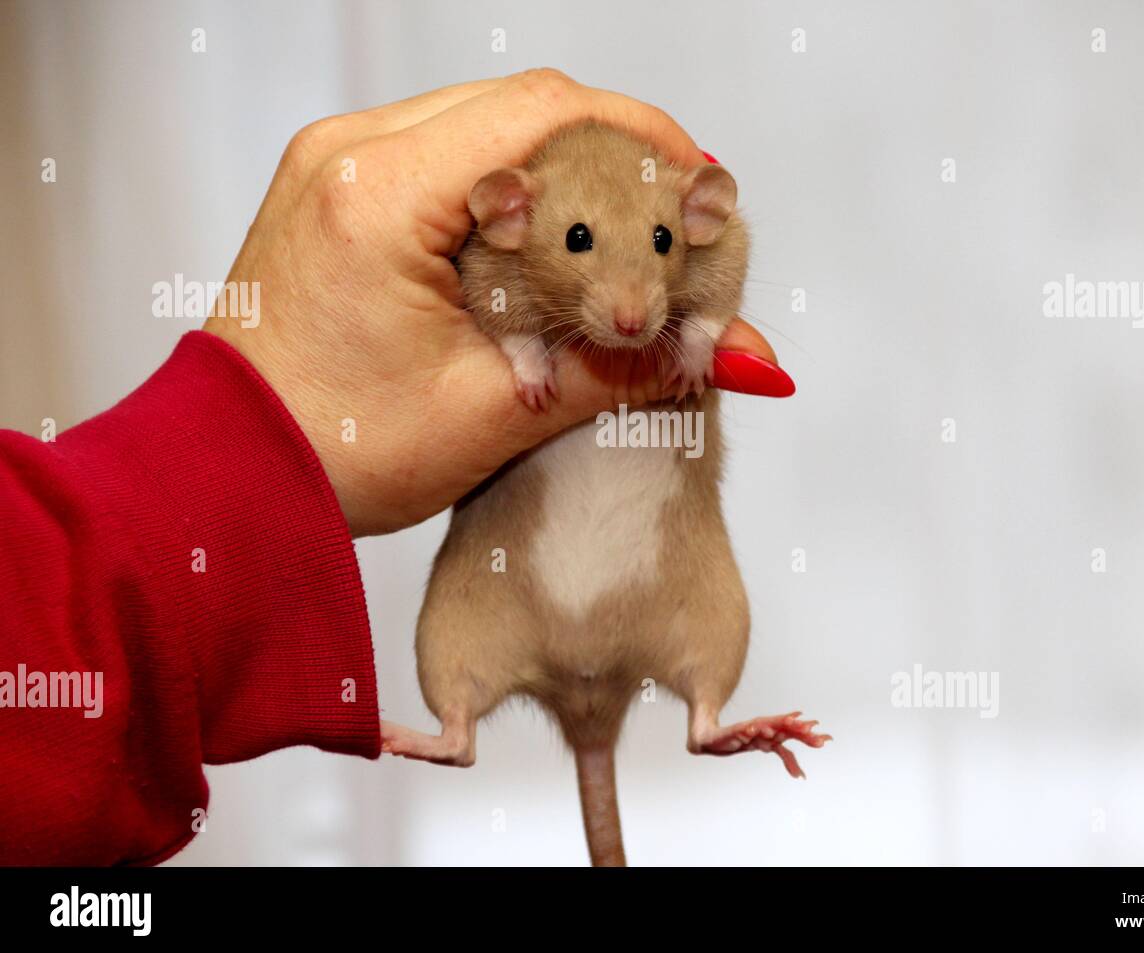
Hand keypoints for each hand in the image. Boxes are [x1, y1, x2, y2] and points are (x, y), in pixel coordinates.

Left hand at [203, 70, 784, 536]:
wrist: (232, 475)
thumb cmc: (336, 454)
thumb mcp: (499, 413)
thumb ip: (624, 369)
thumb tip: (733, 355)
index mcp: (381, 195)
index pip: (542, 114)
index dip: (639, 137)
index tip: (697, 182)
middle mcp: (349, 155)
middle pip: (518, 107)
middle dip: (608, 153)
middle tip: (669, 213)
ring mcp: (334, 164)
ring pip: (482, 123)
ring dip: (558, 167)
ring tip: (618, 228)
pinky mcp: (333, 189)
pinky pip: (442, 152)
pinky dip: (507, 184)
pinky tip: (546, 238)